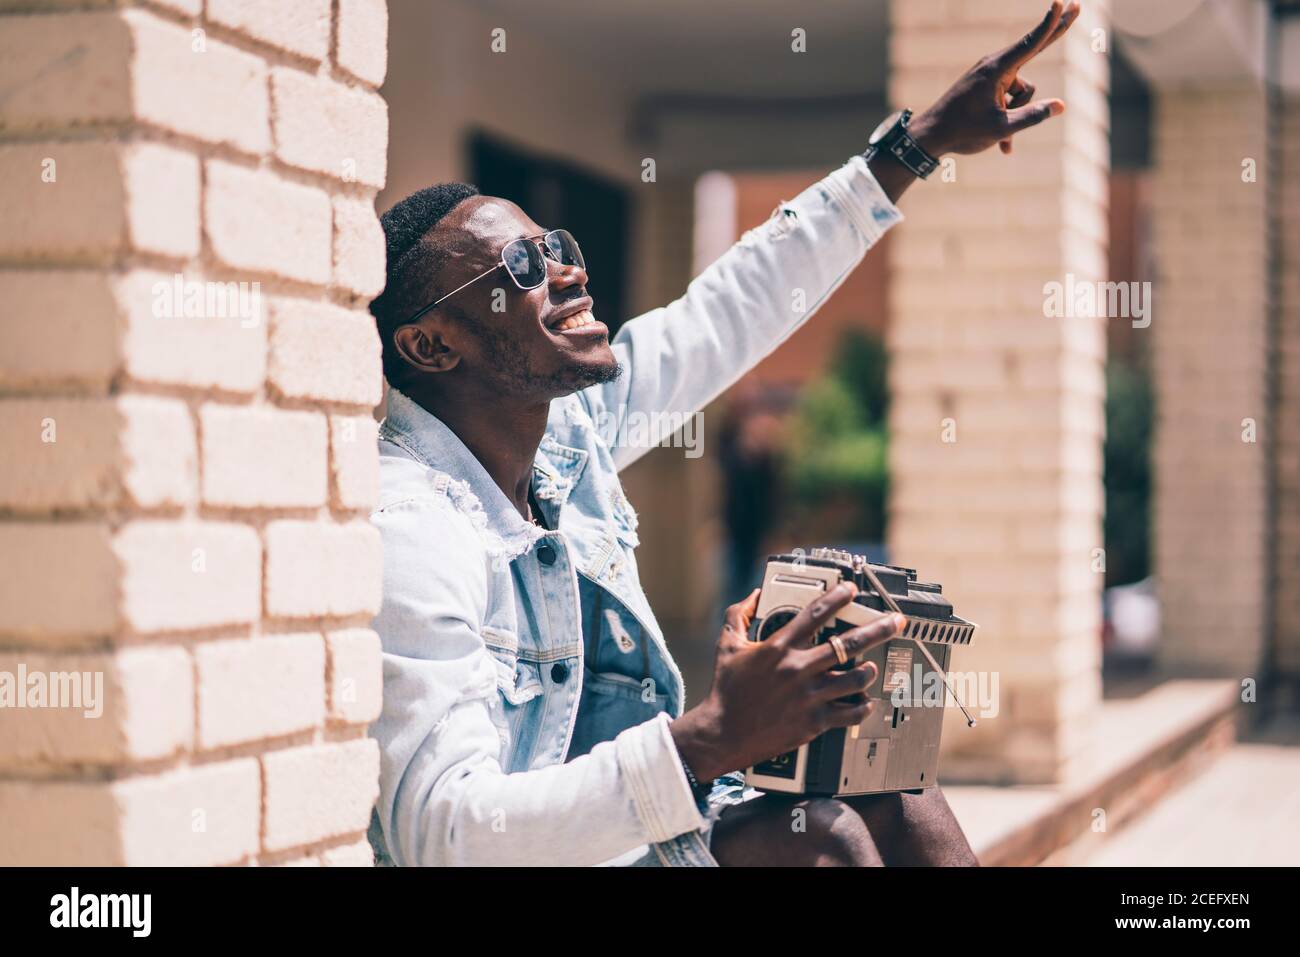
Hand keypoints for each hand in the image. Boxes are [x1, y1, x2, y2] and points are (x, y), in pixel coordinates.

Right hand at [670, 583, 905, 782]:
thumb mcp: (727, 645)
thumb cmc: (725, 690)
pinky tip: (865, 701)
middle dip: (878, 629)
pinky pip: (850, 713)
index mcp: (778, 647)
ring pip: (855, 679)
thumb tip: (752, 596)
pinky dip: (862, 707)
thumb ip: (739, 615)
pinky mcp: (813, 722)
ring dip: (869, 670)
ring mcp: (809, 696)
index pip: (815, 614)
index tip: (852, 589)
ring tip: (873, 666)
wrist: (723, 732)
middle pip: (849, 644)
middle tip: (895, 622)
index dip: (838, 597)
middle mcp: (798, 669)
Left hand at [909, 1, 1080, 158]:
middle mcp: (996, 67)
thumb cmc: (963, 131)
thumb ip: (1031, 117)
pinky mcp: (989, 88)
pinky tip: (1003, 148)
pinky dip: (1008, 119)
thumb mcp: (1000, 128)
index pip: (1030, 44)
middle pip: (1034, 49)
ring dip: (1016, 113)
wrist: (931, 137)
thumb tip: (1061, 106)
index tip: (1059, 3)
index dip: (1049, 25)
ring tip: (999, 136)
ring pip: (1023, 92)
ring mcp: (993, 77)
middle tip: (1077, 5)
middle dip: (1056, 30)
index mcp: (997, 70)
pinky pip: (1010, 101)